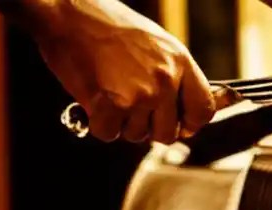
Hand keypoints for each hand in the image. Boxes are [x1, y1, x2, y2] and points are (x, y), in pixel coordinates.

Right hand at [22, 0, 215, 143]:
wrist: (68, 12)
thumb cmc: (107, 25)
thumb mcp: (157, 43)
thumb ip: (175, 76)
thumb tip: (189, 111)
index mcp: (180, 62)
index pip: (203, 110)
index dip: (191, 124)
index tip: (181, 126)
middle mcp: (165, 81)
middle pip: (168, 132)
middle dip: (150, 128)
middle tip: (133, 110)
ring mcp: (140, 95)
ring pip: (137, 135)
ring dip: (122, 123)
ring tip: (110, 93)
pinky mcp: (111, 105)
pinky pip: (109, 134)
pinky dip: (99, 124)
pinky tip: (95, 101)